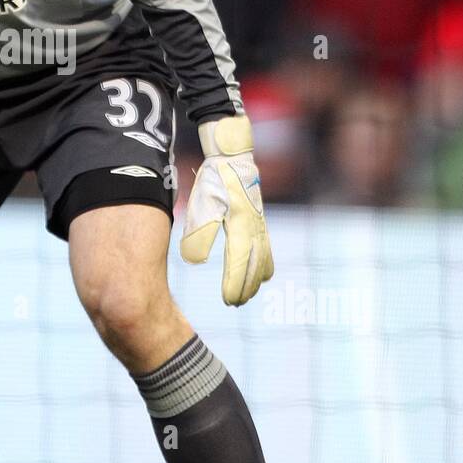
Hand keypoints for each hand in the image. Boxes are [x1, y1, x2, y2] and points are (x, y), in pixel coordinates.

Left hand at [180, 113, 273, 305]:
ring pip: (264, 260)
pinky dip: (264, 267)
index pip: (239, 263)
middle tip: (234, 303)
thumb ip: (199, 234)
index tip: (228, 301)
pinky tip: (260, 276)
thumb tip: (194, 261)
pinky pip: (268, 251)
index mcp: (240, 226)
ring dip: (255, 279)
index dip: (235, 284)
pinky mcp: (261, 223)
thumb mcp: (201, 205)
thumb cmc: (214, 182)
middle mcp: (255, 229)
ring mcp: (261, 226)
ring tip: (245, 295)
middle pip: (255, 267)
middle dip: (245, 287)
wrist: (233, 159)